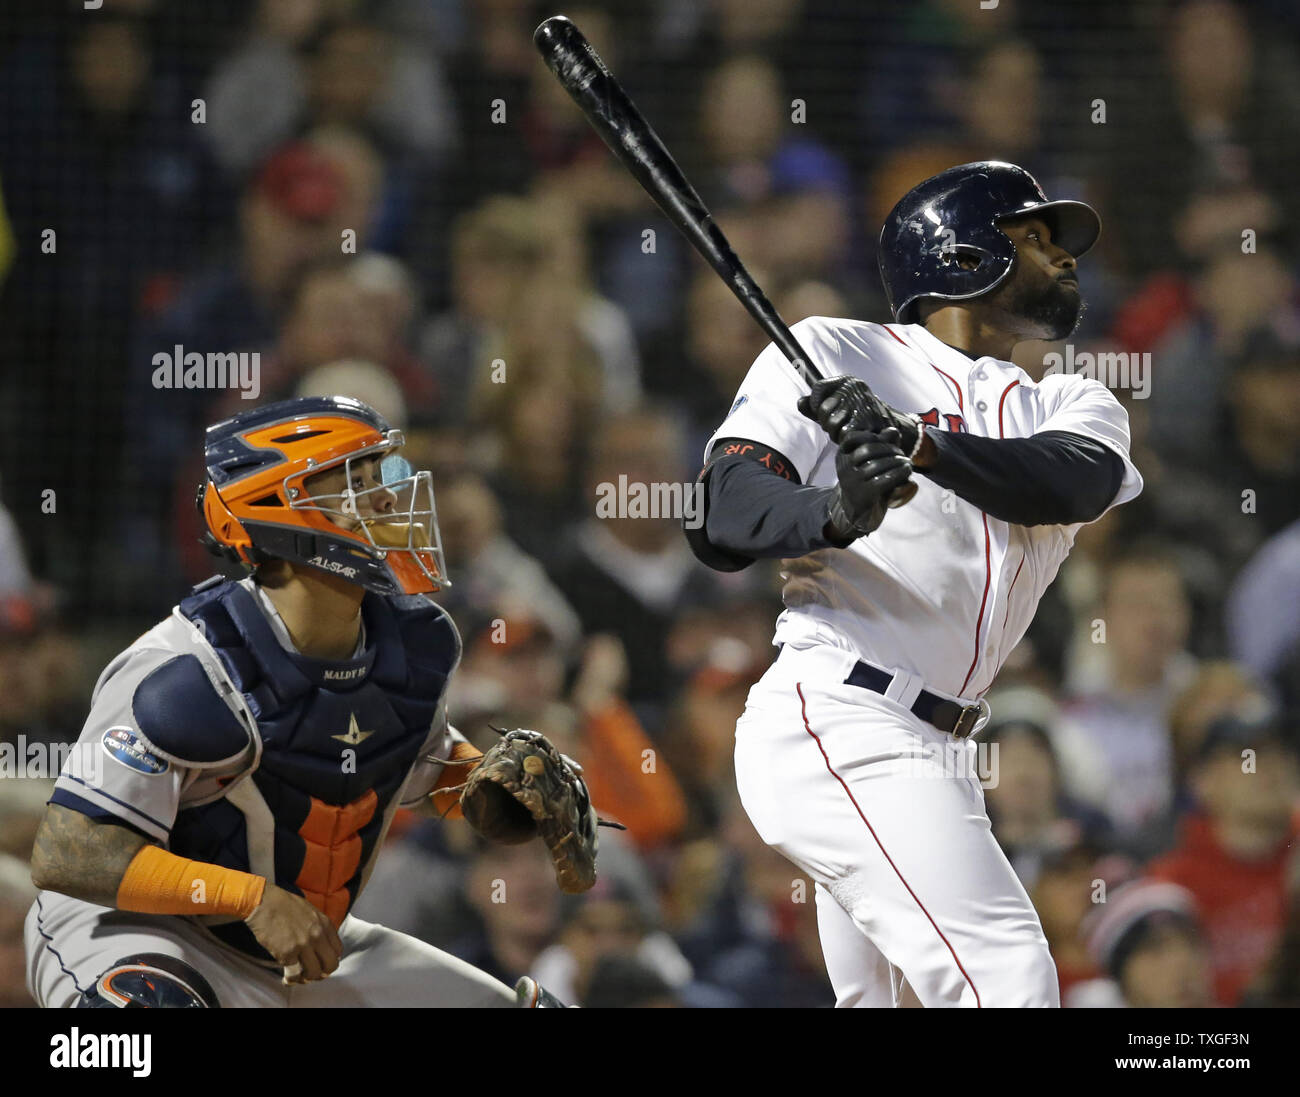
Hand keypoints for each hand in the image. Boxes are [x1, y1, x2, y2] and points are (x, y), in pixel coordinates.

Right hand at [244, 882, 342, 983]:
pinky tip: (286, 978)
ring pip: (313, 973)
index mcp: (324, 924)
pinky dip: (290, 978)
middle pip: (330, 965)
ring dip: (306, 979)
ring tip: (299, 978)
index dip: (331, 960)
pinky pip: (293, 973)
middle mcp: (317, 935)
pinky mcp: (287, 954)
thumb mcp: (310, 911)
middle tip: (313, 975)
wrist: (264, 903)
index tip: (323, 963)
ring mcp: (303, 945)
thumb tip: (321, 945)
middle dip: (323, 973)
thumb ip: (318, 927)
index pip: (338, 950)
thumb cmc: (284, 905)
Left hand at [798, 376, 920, 455]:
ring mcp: (862, 403)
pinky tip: (854, 436)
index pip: (818, 388)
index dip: (816, 403)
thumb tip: (801, 403)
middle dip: (827, 422)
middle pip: (823, 409)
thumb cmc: (857, 417)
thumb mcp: (835, 407)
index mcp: (847, 380)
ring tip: (847, 430)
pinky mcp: (867, 421)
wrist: (889, 428)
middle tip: (840, 424)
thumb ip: (814, 406)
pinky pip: (843, 434)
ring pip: (832, 423)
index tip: (822, 411)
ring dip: (836, 433)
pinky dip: (845, 440)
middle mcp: (855, 387)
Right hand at [825, 429, 913, 542]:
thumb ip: (881, 443)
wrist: (858, 511)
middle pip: (869, 449)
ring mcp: (853, 481)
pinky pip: (885, 479)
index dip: (872, 435)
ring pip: (878, 464)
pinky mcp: (864, 494)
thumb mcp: (871, 461)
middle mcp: (844, 467)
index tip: (886, 440)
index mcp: (843, 456)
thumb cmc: (867, 480)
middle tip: (902, 454)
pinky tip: (907, 471)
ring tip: (908, 463)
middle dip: (890, 449)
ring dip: (898, 461)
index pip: (853, 438)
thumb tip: (892, 431)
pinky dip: (899, 473)